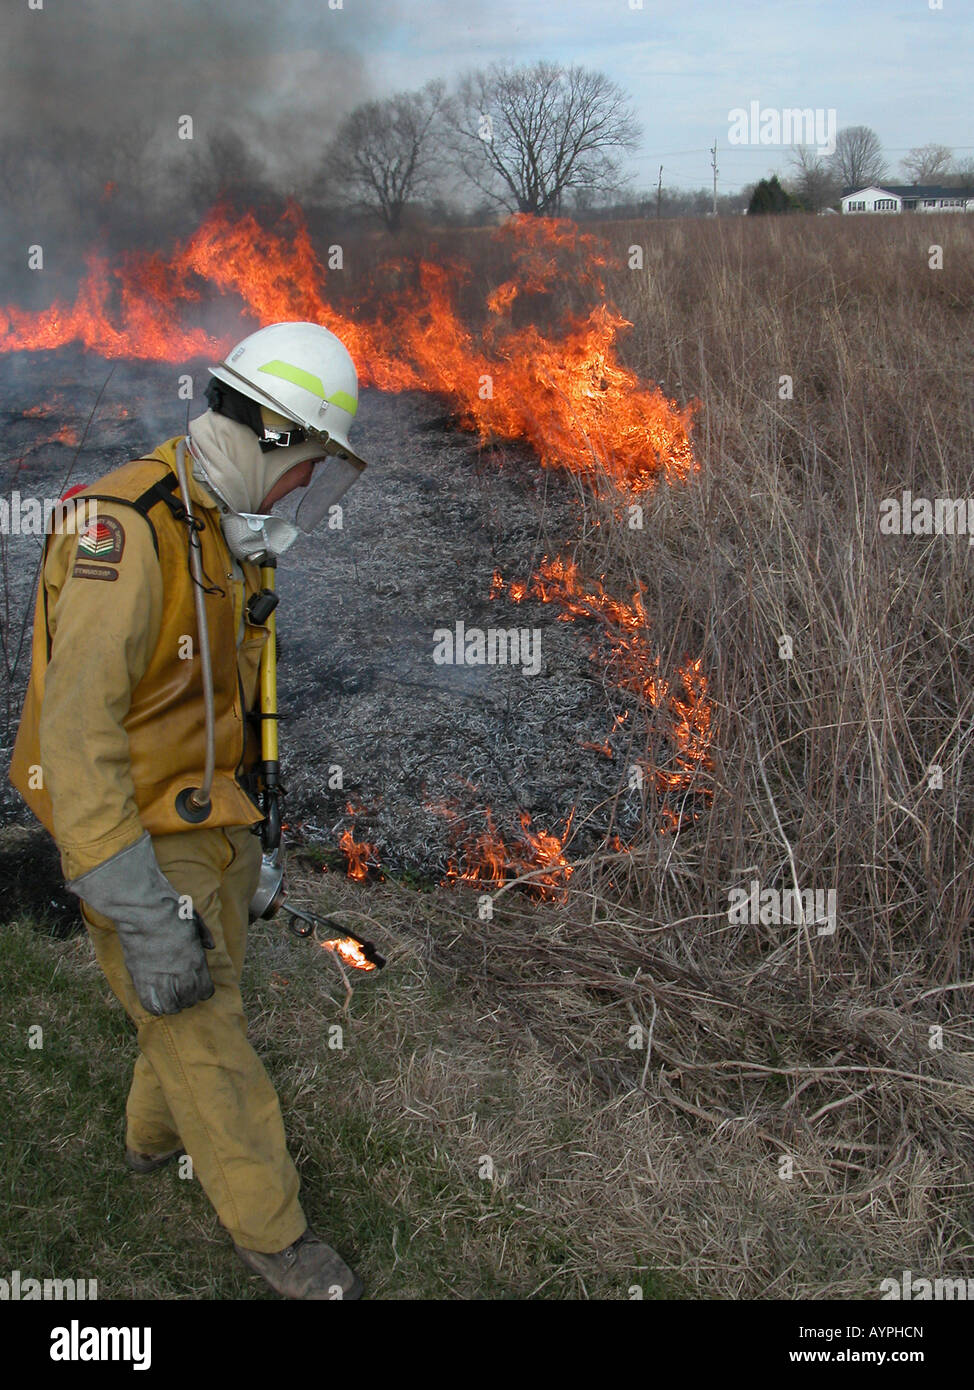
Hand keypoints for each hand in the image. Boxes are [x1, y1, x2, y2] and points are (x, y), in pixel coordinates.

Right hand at [68, 834, 216, 1015]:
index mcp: (196, 959)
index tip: (198, 989)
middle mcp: (180, 972)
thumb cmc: (169, 909)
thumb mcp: (194, 919)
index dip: (202, 992)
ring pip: (170, 1006)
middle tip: (183, 995)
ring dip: (172, 1006)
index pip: (205, 991)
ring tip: (170, 1001)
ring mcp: (160, 976)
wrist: (143, 907)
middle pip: (188, 1000)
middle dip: (188, 999)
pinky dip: (153, 1006)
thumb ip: (204, 935)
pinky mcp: (140, 975)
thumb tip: (210, 946)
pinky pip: (149, 1002)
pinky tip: (155, 1002)